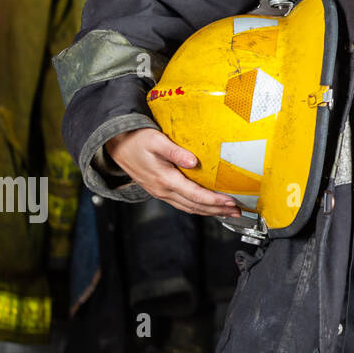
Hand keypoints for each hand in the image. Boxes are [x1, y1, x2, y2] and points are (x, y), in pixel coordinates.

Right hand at [105, 127, 241, 217]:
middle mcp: (163, 190)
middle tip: (237, 211)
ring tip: (227, 212)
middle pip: (195, 206)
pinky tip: (207, 206)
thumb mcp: (155, 140)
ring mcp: (161, 193)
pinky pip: (182, 204)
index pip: (195, 194)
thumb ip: (175, 151)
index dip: (214, 200)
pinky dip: (198, 207)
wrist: (116, 145)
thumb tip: (192, 161)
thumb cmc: (136, 140)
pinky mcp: (160, 191)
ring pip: (189, 207)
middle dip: (217, 210)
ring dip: (209, 211)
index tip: (230, 201)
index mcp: (164, 179)